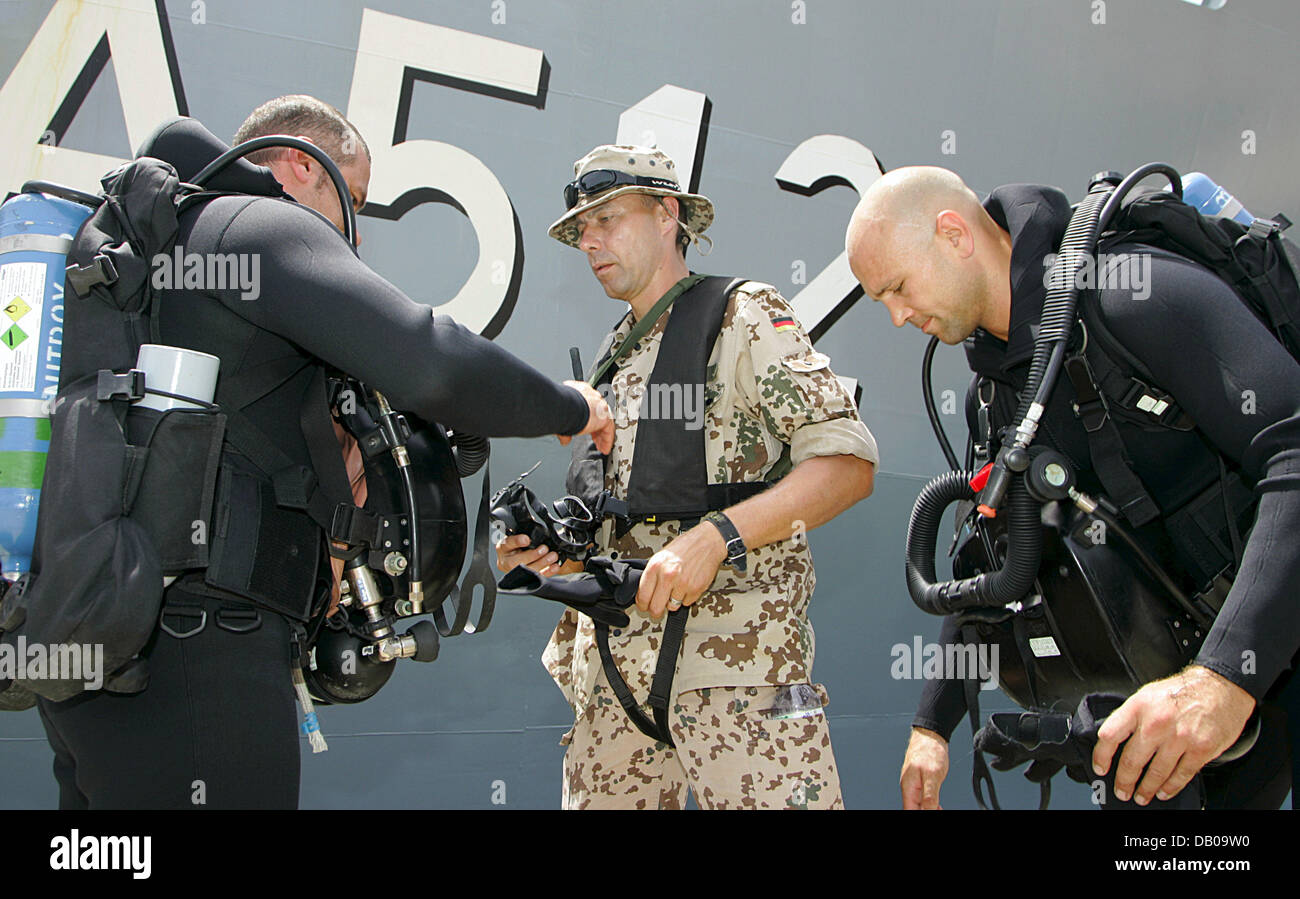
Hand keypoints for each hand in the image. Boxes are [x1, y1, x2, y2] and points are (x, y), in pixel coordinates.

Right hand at [494, 532, 583, 577]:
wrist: (520, 556)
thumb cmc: (519, 544)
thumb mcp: (518, 535)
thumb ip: (524, 532)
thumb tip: (532, 524)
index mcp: (503, 548)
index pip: (507, 544)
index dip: (517, 541)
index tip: (527, 539)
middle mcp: (506, 561)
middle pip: (515, 562)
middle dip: (532, 555)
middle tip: (544, 548)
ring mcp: (514, 572)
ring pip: (526, 570)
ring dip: (542, 563)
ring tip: (552, 556)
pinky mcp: (525, 579)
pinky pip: (536, 577)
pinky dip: (547, 572)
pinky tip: (554, 566)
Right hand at [558, 380, 613, 454]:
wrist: (564, 407)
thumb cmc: (559, 408)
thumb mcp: (561, 418)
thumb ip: (565, 429)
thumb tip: (564, 440)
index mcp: (580, 392)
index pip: (588, 405)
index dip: (587, 418)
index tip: (586, 426)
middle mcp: (592, 397)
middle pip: (599, 413)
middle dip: (597, 427)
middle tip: (595, 438)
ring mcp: (600, 406)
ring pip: (605, 421)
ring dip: (602, 434)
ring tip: (600, 445)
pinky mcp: (604, 417)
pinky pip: (609, 430)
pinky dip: (607, 440)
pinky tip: (604, 448)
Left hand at [635, 521, 727, 617]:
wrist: (707, 541)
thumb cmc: (684, 547)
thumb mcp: (661, 556)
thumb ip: (652, 575)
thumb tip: (645, 592)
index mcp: (655, 566)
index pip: (643, 596)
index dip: (642, 605)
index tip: (644, 606)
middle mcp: (668, 576)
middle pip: (656, 608)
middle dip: (655, 612)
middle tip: (656, 610)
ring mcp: (682, 584)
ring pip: (672, 607)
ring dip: (673, 601)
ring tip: (676, 588)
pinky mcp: (696, 589)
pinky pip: (686, 603)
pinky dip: (686, 597)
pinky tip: (687, 584)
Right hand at [901, 726, 948, 808]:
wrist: (931, 735)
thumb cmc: (930, 750)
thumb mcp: (933, 775)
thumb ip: (929, 795)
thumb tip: (928, 811)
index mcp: (909, 787)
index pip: (910, 810)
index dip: (919, 814)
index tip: (931, 813)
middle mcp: (909, 787)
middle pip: (913, 808)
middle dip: (925, 811)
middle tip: (938, 810)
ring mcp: (914, 783)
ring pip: (918, 804)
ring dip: (928, 808)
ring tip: (939, 809)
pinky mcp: (920, 780)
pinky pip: (922, 797)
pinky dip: (930, 803)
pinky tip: (937, 805)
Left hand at [1092, 665, 1256, 804]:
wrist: (1220, 688)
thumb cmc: (1181, 692)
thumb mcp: (1147, 696)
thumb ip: (1131, 717)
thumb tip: (1114, 742)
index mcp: (1138, 707)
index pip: (1110, 736)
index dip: (1101, 756)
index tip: (1100, 768)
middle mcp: (1156, 723)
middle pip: (1132, 760)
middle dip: (1124, 781)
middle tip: (1122, 791)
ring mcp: (1179, 738)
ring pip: (1156, 773)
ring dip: (1146, 789)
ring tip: (1141, 796)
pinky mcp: (1200, 749)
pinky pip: (1181, 775)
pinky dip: (1170, 788)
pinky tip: (1164, 792)